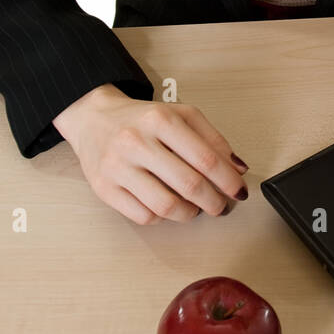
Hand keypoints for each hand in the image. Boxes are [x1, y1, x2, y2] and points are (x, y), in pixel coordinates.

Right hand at [53, 85, 249, 224]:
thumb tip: (237, 169)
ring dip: (189, 213)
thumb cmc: (142, 120)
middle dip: (214, 201)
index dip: (228, 180)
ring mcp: (117, 167)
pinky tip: (166, 206)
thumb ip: (212, 139)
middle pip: (189, 185)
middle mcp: (136, 142)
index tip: (239, 191)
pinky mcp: (104, 188)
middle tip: (221, 206)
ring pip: (165, 206)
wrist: (94, 119)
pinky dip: (162, 217)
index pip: (205, 158)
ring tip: (195, 208)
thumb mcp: (181, 115)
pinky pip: (143, 216)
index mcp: (160, 120)